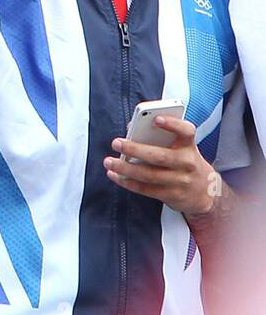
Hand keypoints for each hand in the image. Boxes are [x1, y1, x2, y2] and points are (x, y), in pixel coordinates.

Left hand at [105, 115, 219, 215]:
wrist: (206, 192)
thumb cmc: (184, 162)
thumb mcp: (180, 148)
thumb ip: (160, 137)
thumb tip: (132, 127)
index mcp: (189, 146)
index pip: (186, 132)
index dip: (173, 124)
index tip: (156, 119)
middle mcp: (187, 163)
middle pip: (159, 156)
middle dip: (135, 149)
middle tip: (116, 143)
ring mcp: (180, 181)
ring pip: (149, 175)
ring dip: (125, 168)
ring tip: (109, 161)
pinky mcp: (172, 195)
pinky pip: (146, 189)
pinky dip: (127, 182)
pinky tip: (115, 175)